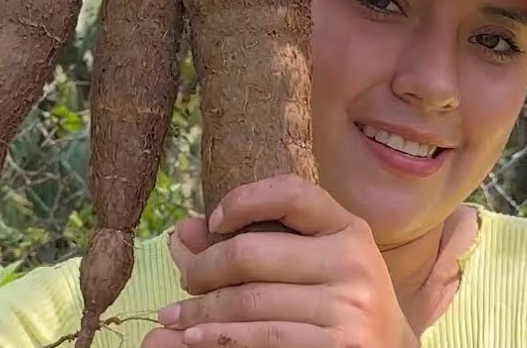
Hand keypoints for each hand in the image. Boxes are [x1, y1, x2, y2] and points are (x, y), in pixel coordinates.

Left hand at [140, 173, 417, 347]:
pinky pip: (262, 337)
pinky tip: (194, 337)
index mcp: (348, 229)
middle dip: (203, 268)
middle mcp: (353, 262)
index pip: (290, 193)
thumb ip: (254, 243)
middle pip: (251, 254)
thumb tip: (182, 232)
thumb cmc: (340, 305)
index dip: (242, 201)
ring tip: (174, 317)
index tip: (213, 222)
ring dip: (198, 311)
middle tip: (186, 281)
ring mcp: (348, 308)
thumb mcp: (312, 265)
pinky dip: (218, 338)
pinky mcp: (338, 346)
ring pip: (248, 302)